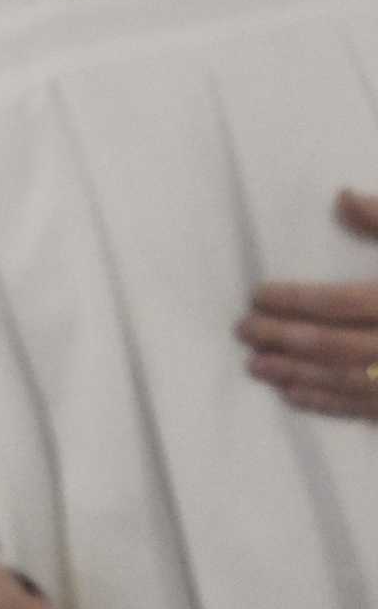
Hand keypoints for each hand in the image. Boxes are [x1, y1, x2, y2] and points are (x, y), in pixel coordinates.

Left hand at [239, 188, 377, 419]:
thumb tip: (341, 197)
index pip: (343, 302)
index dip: (296, 300)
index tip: (258, 296)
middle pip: (336, 346)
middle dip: (284, 340)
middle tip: (243, 331)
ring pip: (348, 383)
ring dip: (298, 375)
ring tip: (257, 367)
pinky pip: (370, 410)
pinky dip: (329, 404)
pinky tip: (296, 396)